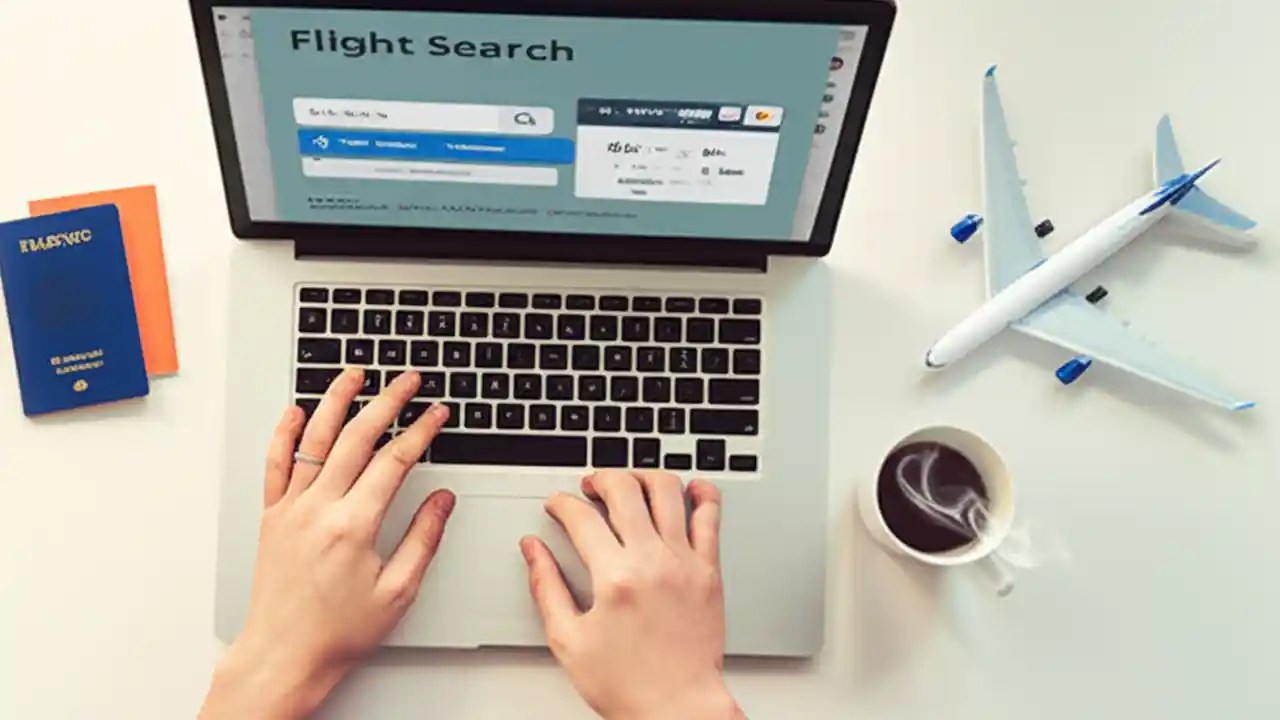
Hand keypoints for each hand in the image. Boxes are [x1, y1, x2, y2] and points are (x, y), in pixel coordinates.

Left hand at [201, 369, 453, 719]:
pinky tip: (294, 412)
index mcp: (355, 526)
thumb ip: (424, 538)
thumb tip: (442, 499)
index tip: (437, 413)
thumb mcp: (398, 590)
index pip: (395, 460)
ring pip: (314, 439)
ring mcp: (291, 509)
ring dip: (335, 401)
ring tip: (354, 374)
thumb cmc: (338, 632)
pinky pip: (275, 464)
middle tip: (408, 380)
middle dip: (388, 401)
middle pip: (357, 437)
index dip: (421, 431)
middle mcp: (319, 510)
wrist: (284, 654)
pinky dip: (284, 434)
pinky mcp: (271, 516)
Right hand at [521, 471, 743, 719]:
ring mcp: (685, 562)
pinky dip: (701, 493)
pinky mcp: (709, 570)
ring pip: (667, 490)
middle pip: (624, 488)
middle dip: (600, 478)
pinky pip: (711, 516)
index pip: (581, 517)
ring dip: (643, 476)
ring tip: (631, 483)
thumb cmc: (628, 685)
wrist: (679, 708)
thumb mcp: (568, 640)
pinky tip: (688, 490)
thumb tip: (532, 550)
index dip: (561, 504)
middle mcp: (653, 561)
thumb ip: (546, 587)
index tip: (556, 505)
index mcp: (614, 578)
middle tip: (590, 487)